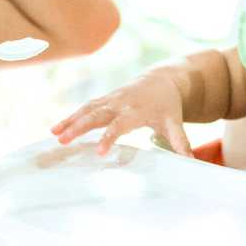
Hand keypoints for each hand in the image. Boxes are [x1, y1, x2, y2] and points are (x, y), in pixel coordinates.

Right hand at [51, 72, 191, 156]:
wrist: (162, 81)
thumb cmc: (168, 106)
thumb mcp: (175, 123)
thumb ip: (181, 143)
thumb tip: (191, 163)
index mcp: (137, 111)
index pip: (120, 125)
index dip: (110, 137)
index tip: (100, 152)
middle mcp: (120, 103)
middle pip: (97, 115)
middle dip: (79, 127)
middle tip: (63, 140)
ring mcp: (110, 99)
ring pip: (87, 109)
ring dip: (70, 121)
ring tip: (54, 134)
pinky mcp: (105, 99)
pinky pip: (86, 107)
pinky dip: (71, 116)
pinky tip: (58, 128)